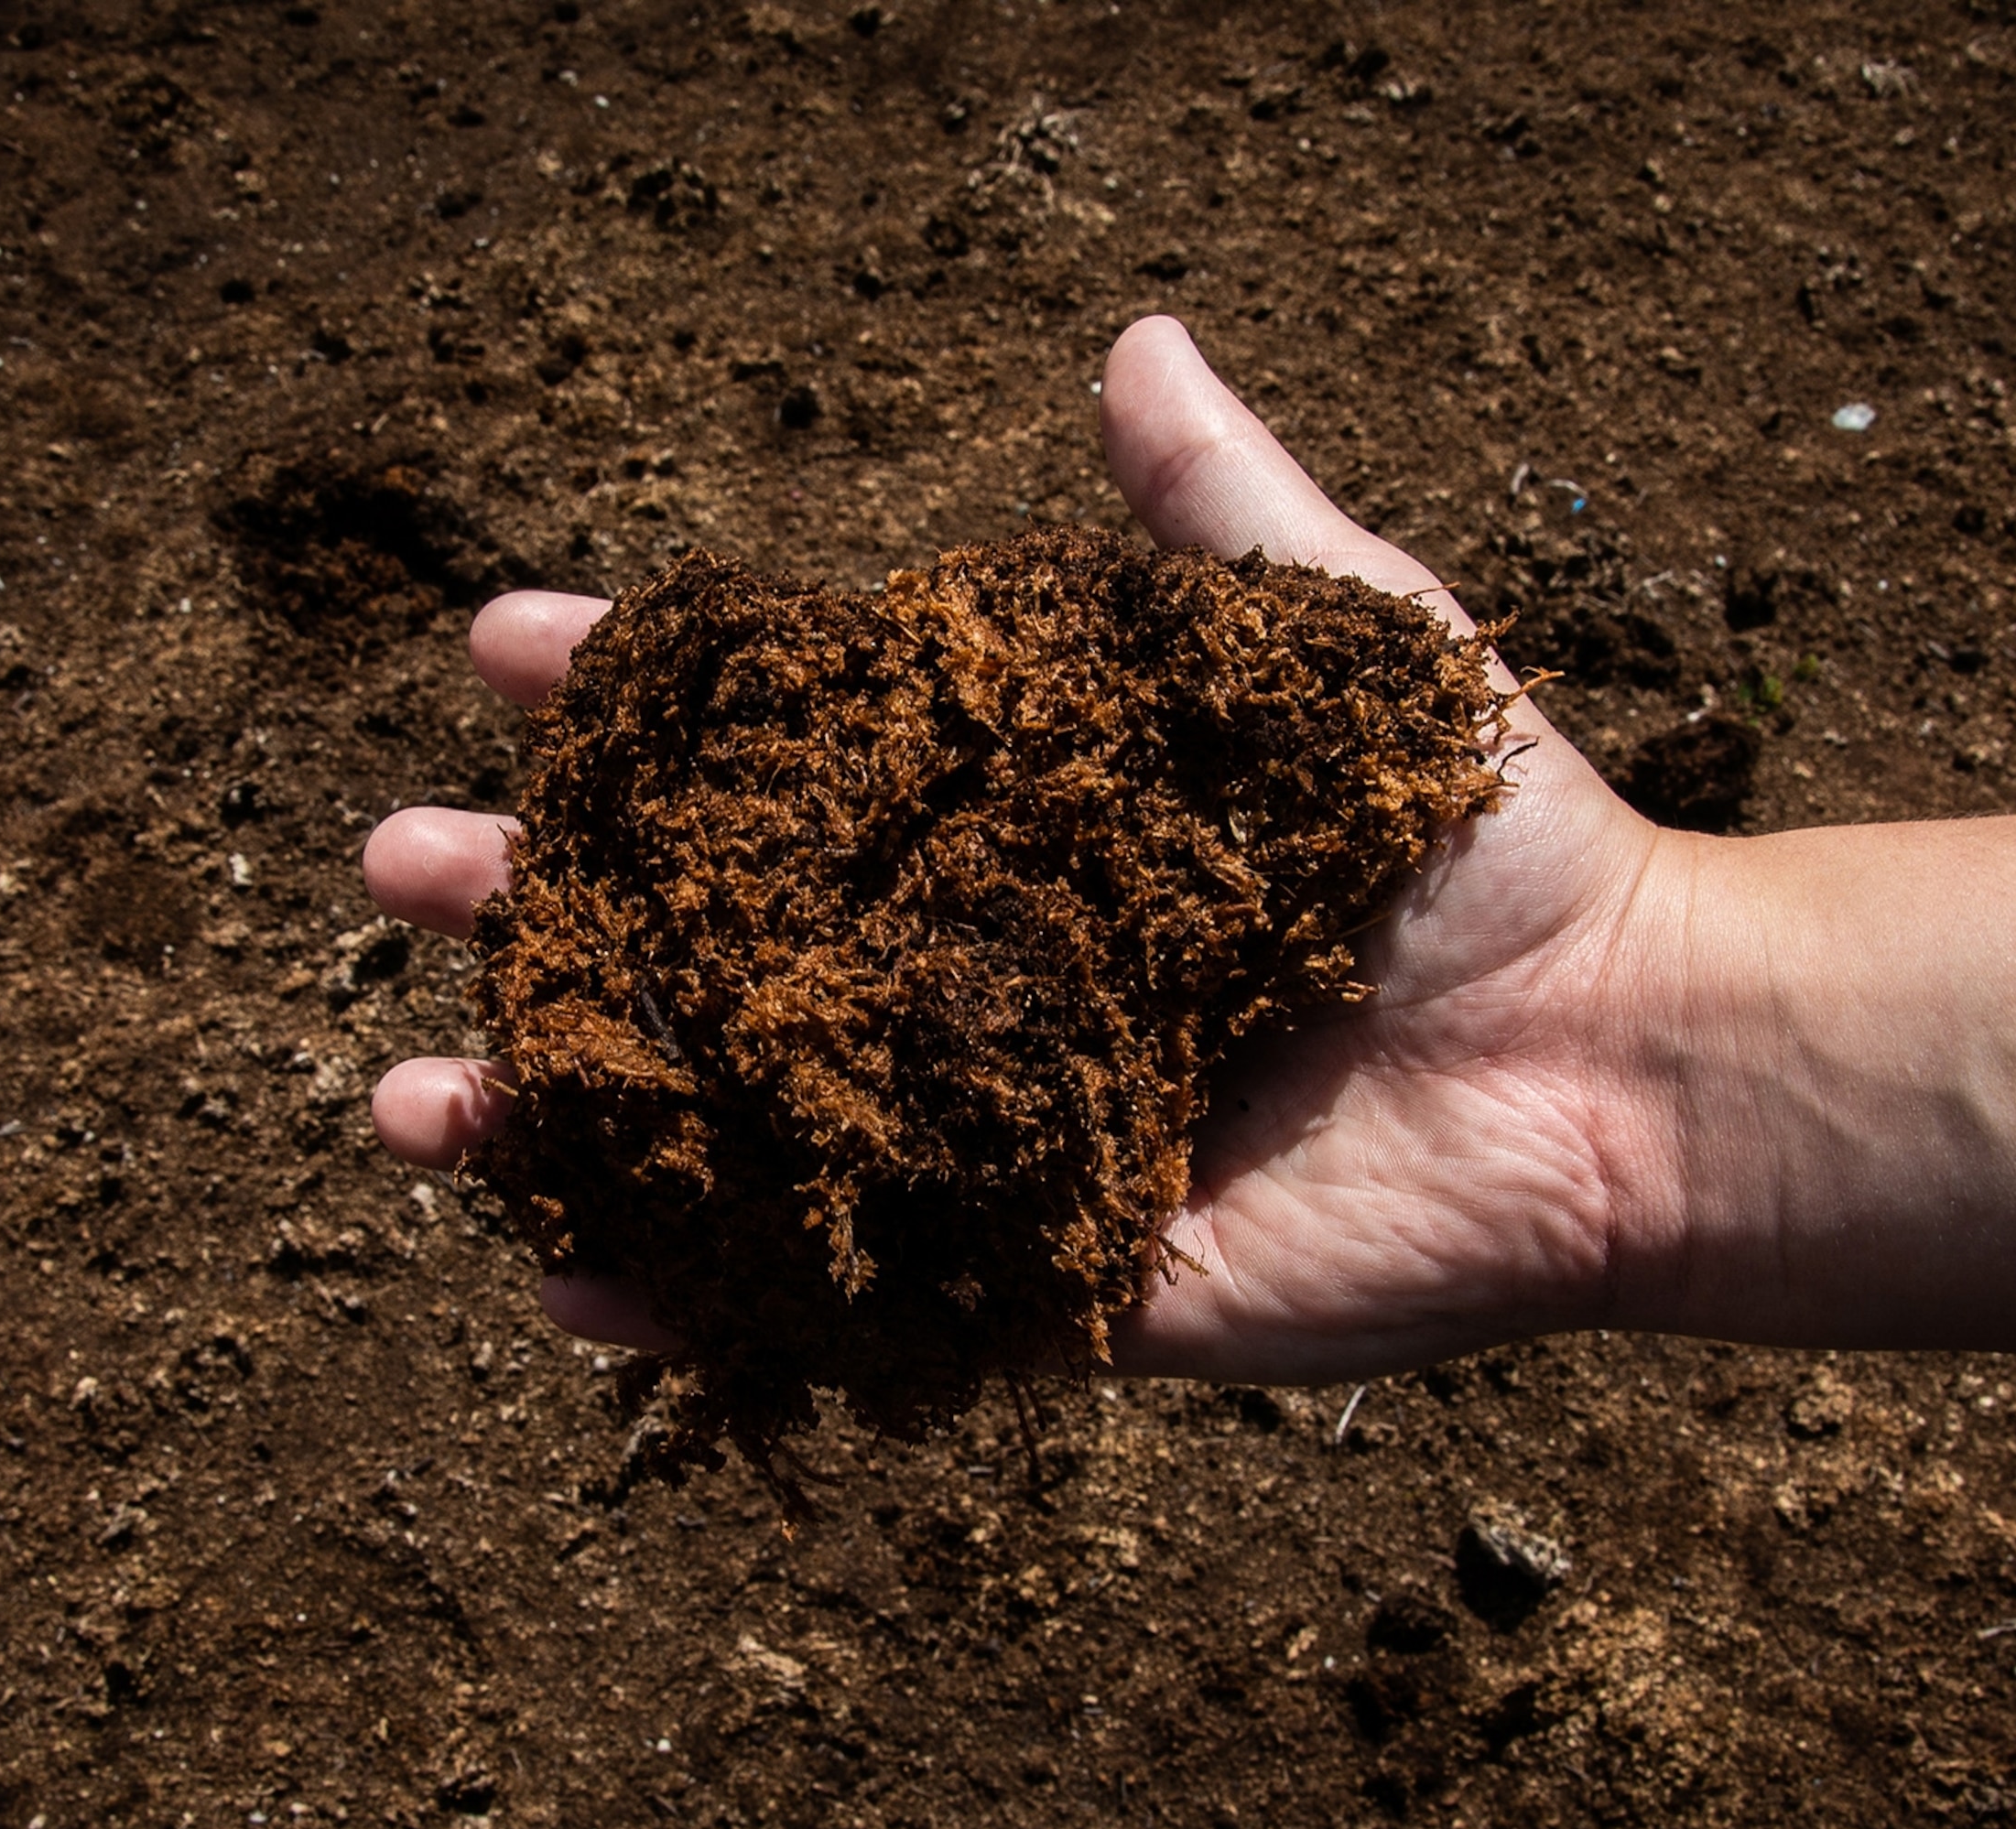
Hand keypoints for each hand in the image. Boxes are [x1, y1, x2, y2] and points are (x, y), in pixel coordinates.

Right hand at [366, 315, 1676, 1380]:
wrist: (1623, 1060)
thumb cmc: (1486, 844)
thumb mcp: (1333, 643)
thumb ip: (1215, 509)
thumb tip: (1134, 338)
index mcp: (1009, 825)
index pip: (782, 751)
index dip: (640, 700)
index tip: (507, 647)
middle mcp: (965, 976)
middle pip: (708, 940)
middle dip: (537, 905)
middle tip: (392, 867)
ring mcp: (983, 1137)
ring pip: (727, 1127)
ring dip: (559, 1117)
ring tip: (406, 1102)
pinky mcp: (1039, 1281)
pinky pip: (837, 1298)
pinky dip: (695, 1303)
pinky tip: (564, 1281)